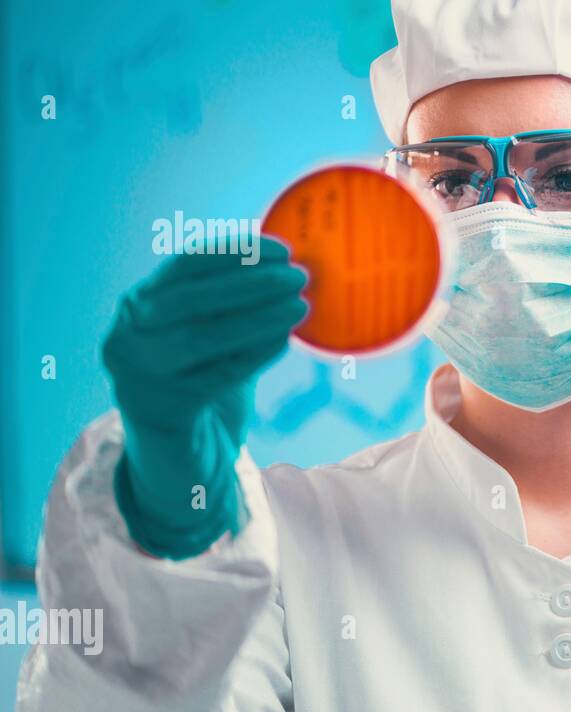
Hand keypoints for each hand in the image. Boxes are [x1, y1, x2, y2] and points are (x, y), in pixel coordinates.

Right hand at [101, 236, 307, 557]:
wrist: (179, 463)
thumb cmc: (202, 390)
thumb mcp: (213, 340)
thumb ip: (234, 306)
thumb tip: (291, 267)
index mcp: (137, 307)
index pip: (184, 264)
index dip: (234, 252)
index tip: (281, 249)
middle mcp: (127, 337)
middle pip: (193, 298)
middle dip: (250, 282)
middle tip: (299, 276)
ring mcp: (139, 376)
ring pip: (204, 336)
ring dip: (259, 316)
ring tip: (301, 305)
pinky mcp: (163, 410)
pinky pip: (218, 375)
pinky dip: (255, 354)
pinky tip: (286, 340)